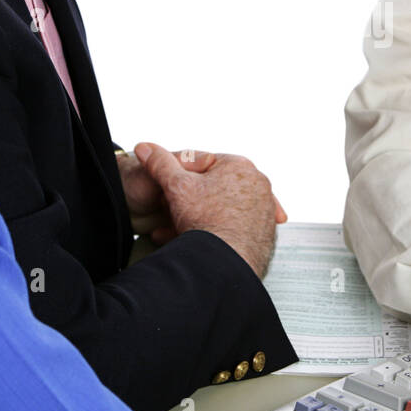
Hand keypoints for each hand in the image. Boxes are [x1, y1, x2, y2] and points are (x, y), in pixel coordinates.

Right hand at [119, 146, 286, 244]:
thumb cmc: (204, 220)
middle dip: (194, 201)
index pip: (204, 165)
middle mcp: (259, 184)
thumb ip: (160, 164)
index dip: (181, 178)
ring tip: (183, 231)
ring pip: (226, 211)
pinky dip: (222, 234)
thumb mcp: (175, 186)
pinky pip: (237, 230)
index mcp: (240, 165)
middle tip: (174, 215)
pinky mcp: (266, 234)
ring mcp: (266, 210)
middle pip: (216, 189)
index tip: (168, 193)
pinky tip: (204, 243)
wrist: (226, 263)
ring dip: (206, 218)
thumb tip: (144, 148)